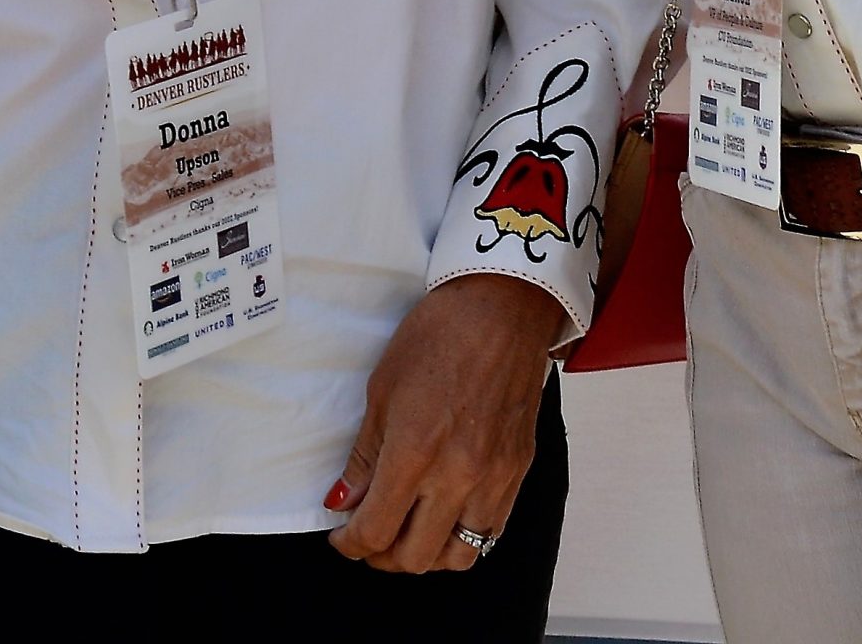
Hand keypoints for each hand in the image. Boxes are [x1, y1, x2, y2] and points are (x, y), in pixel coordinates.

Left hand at [326, 274, 563, 571]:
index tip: (342, 536)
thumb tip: (345, 501)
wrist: (503, 304)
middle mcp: (457, 476)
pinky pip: (490, 531)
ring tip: (410, 529)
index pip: (375, 532)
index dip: (350, 544)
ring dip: (426, 553)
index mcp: (415, 454)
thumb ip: (365, 455)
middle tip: (370, 531)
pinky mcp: (518, 469)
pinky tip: (447, 515)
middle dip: (381, 554)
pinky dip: (463, 537)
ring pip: (456, 557)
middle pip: (413, 557)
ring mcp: (493, 477)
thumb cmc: (438, 334)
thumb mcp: (383, 388)